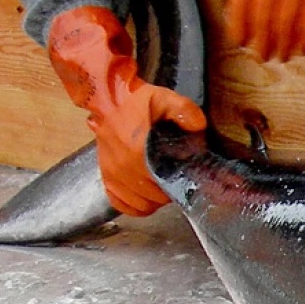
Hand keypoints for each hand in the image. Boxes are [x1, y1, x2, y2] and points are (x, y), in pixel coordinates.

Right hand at [47, 5, 206, 215]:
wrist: (106, 98)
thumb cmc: (136, 101)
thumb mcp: (165, 98)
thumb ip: (185, 111)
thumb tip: (199, 128)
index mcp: (137, 152)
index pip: (164, 186)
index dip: (178, 186)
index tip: (185, 177)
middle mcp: (122, 168)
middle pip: (155, 198)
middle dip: (168, 192)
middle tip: (176, 180)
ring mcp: (111, 174)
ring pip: (140, 205)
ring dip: (154, 200)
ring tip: (162, 187)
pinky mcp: (105, 177)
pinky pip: (121, 204)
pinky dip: (134, 205)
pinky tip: (144, 195)